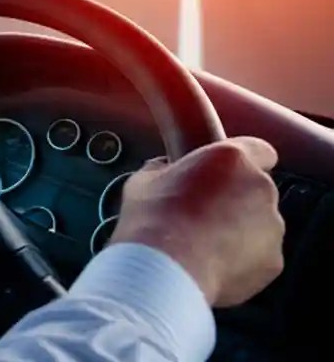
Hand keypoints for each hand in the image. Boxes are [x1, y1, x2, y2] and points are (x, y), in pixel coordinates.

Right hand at [110, 137, 284, 306]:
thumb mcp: (146, 180)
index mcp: (233, 158)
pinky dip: (243, 258)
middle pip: (257, 187)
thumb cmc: (153, 220)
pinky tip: (212, 262)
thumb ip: (168, 168)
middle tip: (203, 209)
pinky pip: (260, 255)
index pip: (259, 149)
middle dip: (236, 197)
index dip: (242, 160)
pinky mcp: (273, 261)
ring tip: (204, 241)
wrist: (166, 270)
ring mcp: (271, 226)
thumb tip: (166, 170)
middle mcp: (260, 187)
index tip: (225, 171)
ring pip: (260, 222)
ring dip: (240, 227)